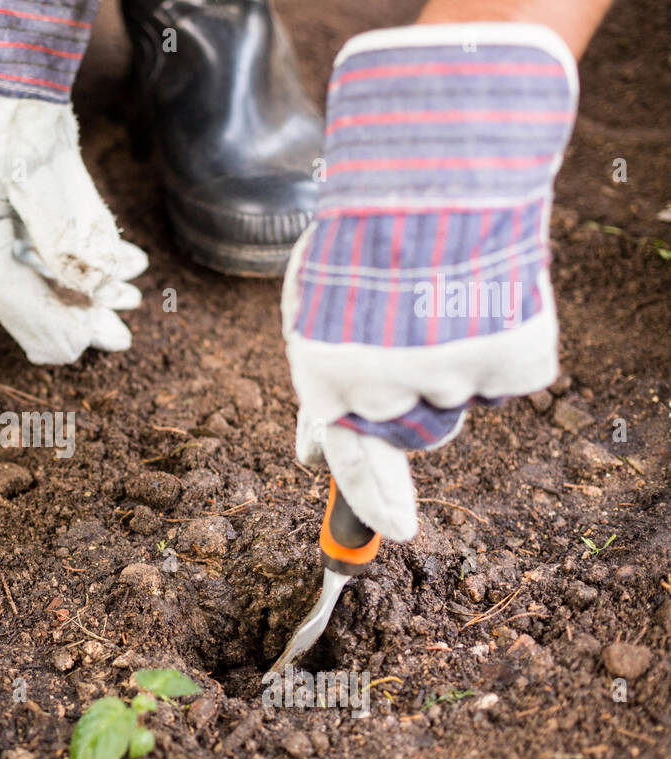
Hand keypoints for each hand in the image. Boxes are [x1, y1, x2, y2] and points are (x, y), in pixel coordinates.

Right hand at [0, 95, 146, 364]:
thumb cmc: (9, 113)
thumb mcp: (39, 174)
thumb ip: (64, 234)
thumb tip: (96, 284)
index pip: (11, 297)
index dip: (54, 323)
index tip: (91, 343)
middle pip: (29, 294)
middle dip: (79, 315)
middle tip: (122, 338)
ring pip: (44, 274)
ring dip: (89, 289)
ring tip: (132, 300)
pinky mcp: (15, 208)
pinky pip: (50, 247)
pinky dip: (85, 259)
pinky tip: (125, 265)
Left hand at [282, 22, 577, 539]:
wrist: (432, 164)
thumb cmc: (365, 238)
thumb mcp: (314, 310)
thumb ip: (318, 382)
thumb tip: (307, 455)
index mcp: (324, 375)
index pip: (349, 458)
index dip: (373, 501)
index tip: (400, 532)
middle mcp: (382, 389)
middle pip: (413, 432)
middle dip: (416, 397)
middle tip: (419, 332)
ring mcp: (450, 376)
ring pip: (461, 403)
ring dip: (456, 363)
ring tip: (445, 296)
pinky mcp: (514, 358)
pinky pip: (514, 378)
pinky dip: (508, 342)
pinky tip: (490, 292)